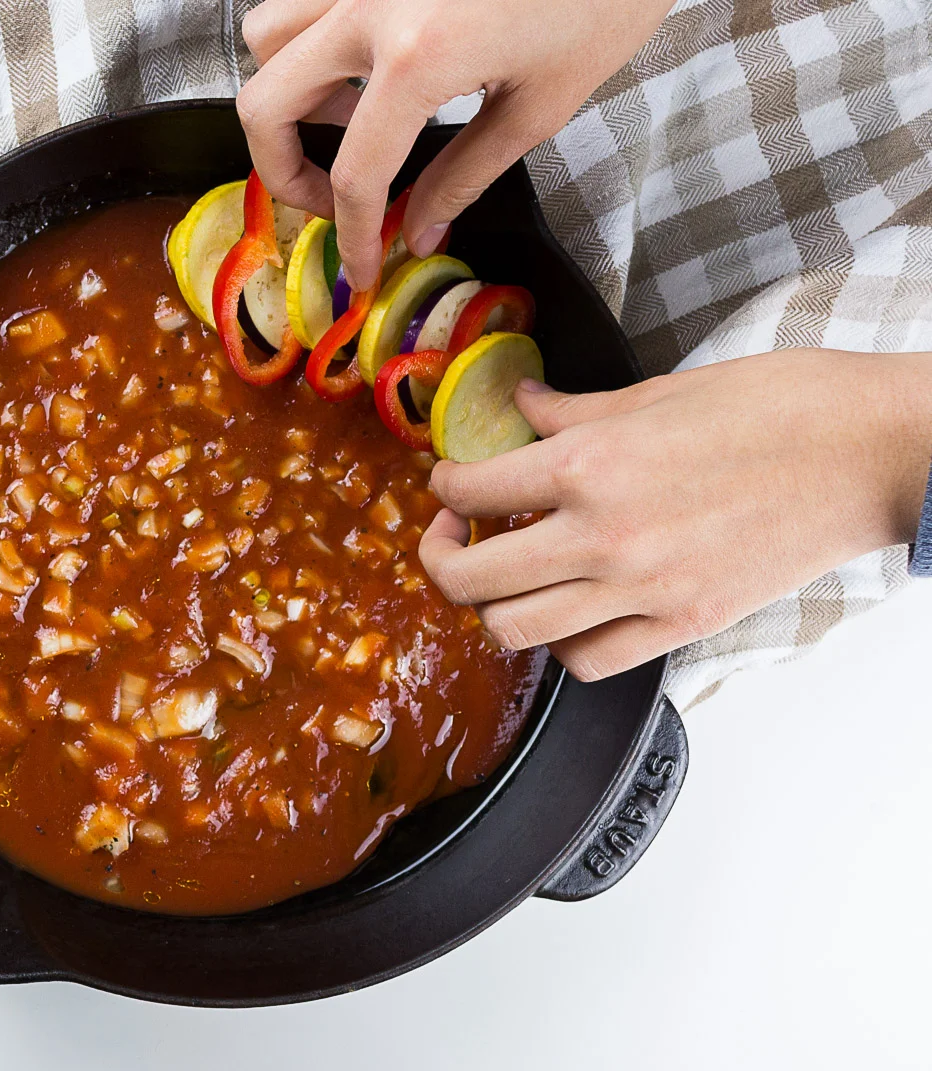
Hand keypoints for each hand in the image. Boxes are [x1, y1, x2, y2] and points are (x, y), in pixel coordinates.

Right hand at [237, 0, 672, 289]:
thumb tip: (417, 229)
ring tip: (347, 119)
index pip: (354, 172)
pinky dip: (310, 42)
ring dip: (289, 92)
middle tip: (332, 198)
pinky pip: (304, 0)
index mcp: (418, 55)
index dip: (352, 235)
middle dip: (283, 170)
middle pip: (266, 103)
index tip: (360, 269)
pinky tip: (364, 65)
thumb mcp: (540, 103)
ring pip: (268, 37)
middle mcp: (370, 4)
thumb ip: (464, 174)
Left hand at [418, 351, 931, 680]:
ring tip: (503, 575)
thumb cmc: (778, 406)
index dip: (441, 485)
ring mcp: (641, 592)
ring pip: (516, 631)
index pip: (468, 492)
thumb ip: (575, 411)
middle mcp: (601, 538)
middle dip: (438, 557)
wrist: (872, 452)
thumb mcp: (658, 390)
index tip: (448, 483)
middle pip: (469, 580)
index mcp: (587, 467)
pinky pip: (588, 660)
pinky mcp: (683, 625)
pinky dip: (561, 643)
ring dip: (493, 604)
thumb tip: (524, 406)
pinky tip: (568, 610)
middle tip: (448, 536)